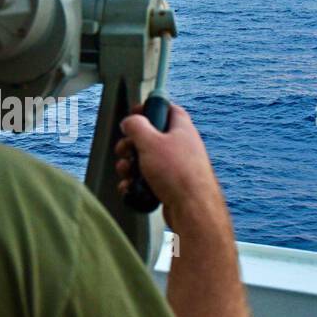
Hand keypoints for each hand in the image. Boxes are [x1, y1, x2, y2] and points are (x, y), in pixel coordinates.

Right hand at [115, 103, 224, 231]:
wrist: (192, 209)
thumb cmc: (176, 173)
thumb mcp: (150, 142)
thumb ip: (136, 127)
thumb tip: (129, 122)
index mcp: (182, 129)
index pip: (168, 109)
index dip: (151, 108)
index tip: (135, 113)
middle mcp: (181, 146)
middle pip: (151, 137)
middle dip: (131, 144)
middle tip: (124, 150)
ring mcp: (176, 167)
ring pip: (146, 160)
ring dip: (130, 165)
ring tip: (126, 172)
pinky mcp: (171, 185)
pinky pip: (149, 179)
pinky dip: (136, 182)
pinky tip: (130, 187)